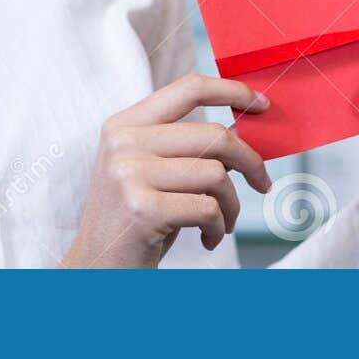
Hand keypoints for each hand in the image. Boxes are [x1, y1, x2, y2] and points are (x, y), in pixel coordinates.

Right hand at [60, 73, 273, 267]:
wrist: (96, 270)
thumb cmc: (135, 222)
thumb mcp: (152, 173)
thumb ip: (187, 148)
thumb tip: (244, 133)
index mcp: (124, 124)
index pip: (188, 88)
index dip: (231, 90)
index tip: (261, 104)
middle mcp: (123, 143)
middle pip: (214, 134)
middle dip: (251, 161)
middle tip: (262, 183)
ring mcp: (129, 174)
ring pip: (216, 174)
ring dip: (232, 205)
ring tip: (222, 223)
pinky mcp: (142, 209)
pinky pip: (208, 208)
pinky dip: (218, 227)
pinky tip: (207, 238)